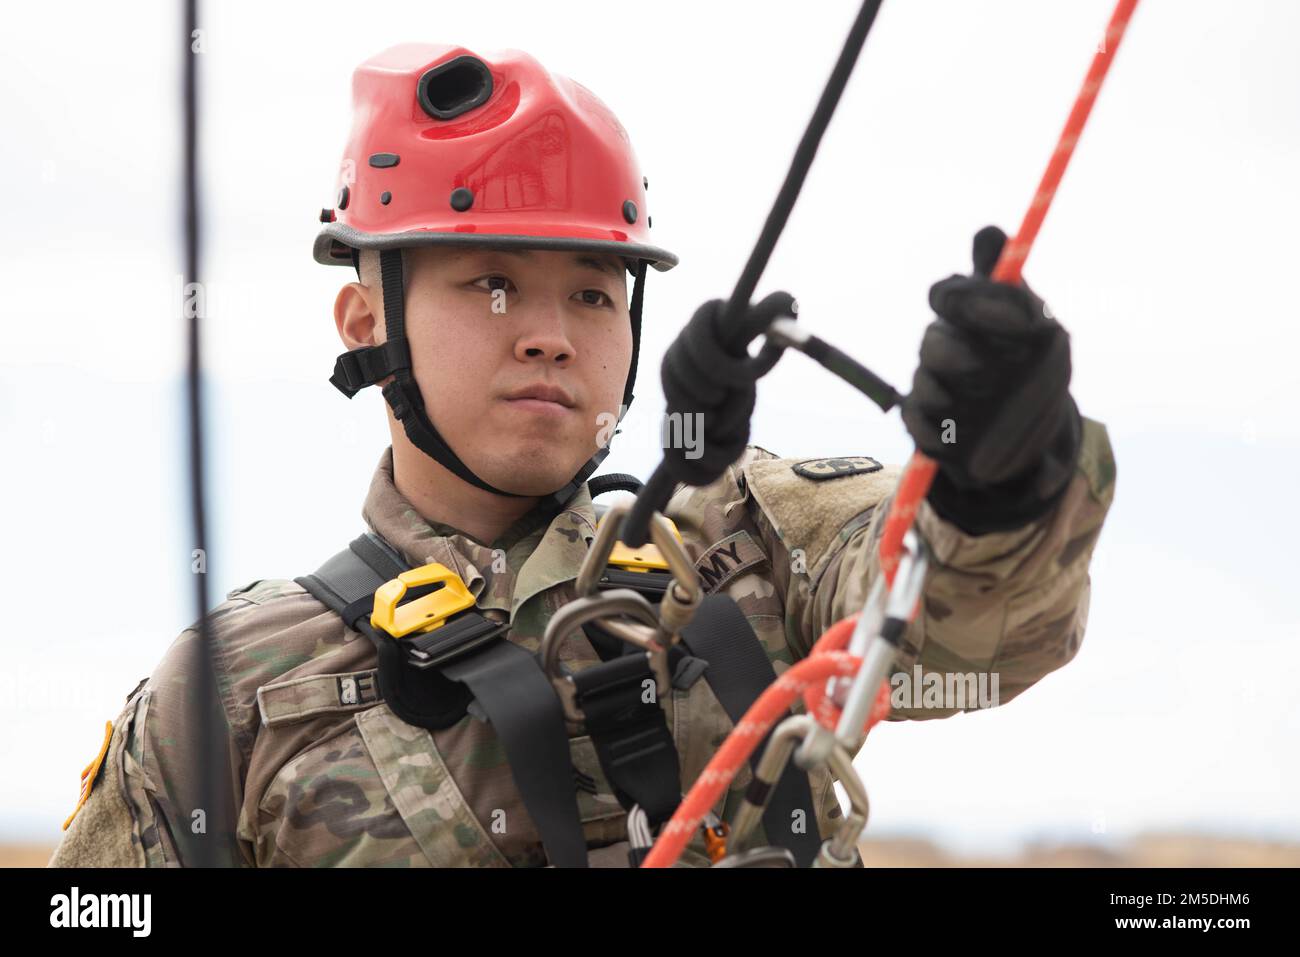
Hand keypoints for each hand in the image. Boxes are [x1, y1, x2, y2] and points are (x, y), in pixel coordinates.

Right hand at [901, 226, 1081, 534]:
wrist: (1035, 437)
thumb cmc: (1039, 373)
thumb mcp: (1043, 329)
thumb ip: (1013, 293)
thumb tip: (986, 231)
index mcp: (967, 316)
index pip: (947, 295)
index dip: (967, 302)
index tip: (1009, 320)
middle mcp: (943, 345)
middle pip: (931, 342)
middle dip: (961, 357)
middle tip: (990, 370)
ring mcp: (929, 384)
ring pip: (926, 385)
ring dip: (958, 396)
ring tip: (992, 407)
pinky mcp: (921, 424)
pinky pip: (919, 424)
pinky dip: (942, 430)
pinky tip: (967, 434)